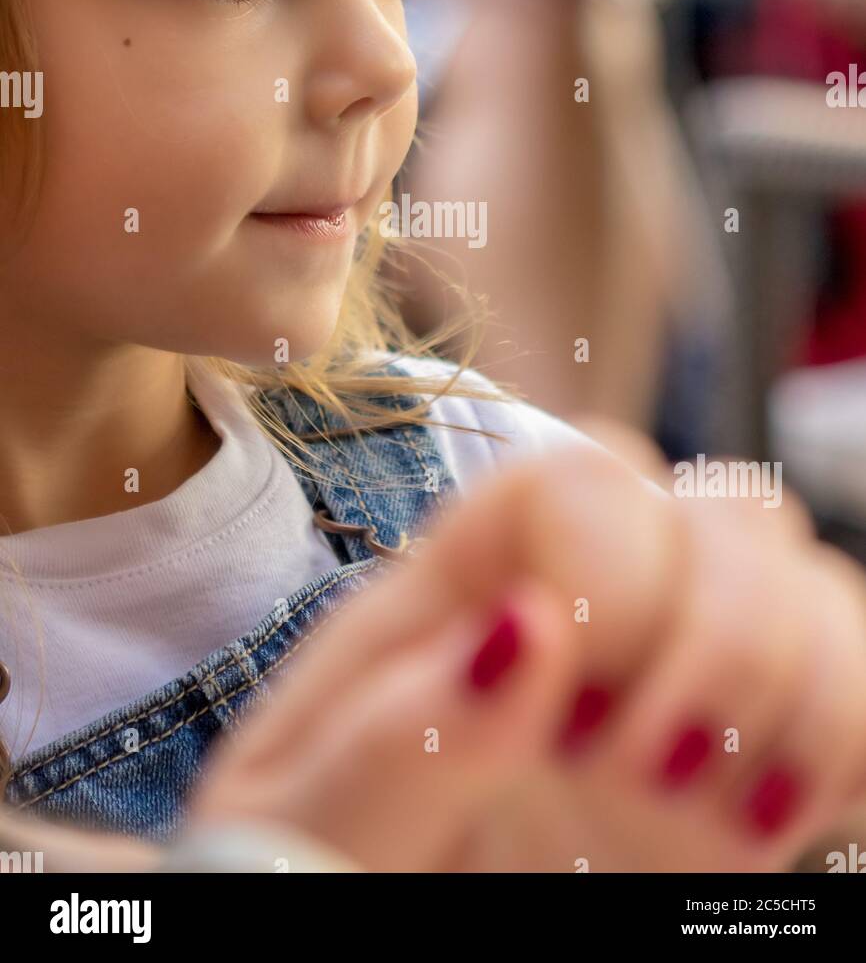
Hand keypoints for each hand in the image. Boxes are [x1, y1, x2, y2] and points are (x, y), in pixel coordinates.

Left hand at [187, 438, 865, 872]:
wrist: (354, 922)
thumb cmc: (309, 875)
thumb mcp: (304, 835)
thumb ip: (392, 741)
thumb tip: (527, 626)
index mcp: (449, 596)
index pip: (577, 478)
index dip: (609, 574)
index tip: (569, 718)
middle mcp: (575, 613)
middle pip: (716, 510)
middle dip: (710, 645)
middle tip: (625, 779)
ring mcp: (666, 681)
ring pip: (802, 573)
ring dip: (797, 686)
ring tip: (712, 813)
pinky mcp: (740, 765)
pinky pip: (853, 672)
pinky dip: (848, 725)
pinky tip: (778, 816)